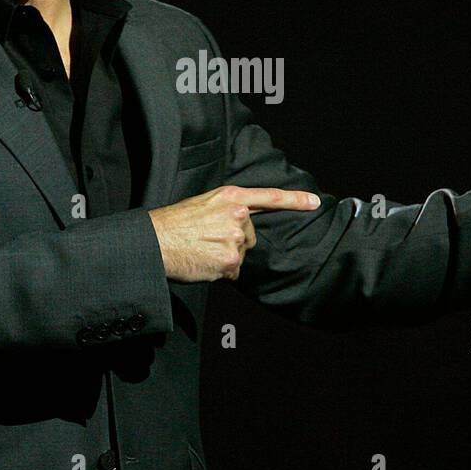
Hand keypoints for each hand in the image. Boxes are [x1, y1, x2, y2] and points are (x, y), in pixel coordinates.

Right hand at [148, 186, 320, 281]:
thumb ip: (228, 210)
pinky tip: (202, 263)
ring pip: (239, 255)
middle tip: (206, 240)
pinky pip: (232, 272)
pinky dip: (219, 272)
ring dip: (224, 258)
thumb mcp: (203, 204)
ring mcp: (236, 239)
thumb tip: (240, 227)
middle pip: (249, 237)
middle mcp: (238, 215)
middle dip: (233, 242)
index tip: (314, 203)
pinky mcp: (231, 262)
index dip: (295, 200)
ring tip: (201, 251)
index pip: (270, 197)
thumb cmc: (173, 223)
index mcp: (231, 197)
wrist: (155, 241)